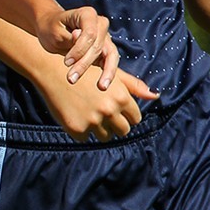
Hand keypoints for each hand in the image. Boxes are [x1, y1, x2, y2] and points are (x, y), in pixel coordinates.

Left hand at [37, 6, 119, 86]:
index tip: (66, 62)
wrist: (51, 29)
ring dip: (106, 72)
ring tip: (102, 87)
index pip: (90, 34)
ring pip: (111, 55)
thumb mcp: (54, 32)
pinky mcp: (105, 50)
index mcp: (87, 14)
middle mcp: (100, 24)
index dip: (80, 50)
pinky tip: (104, 85)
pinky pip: (111, 61)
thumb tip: (79, 35)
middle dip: (85, 64)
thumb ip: (68, 36)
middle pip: (98, 46)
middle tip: (70, 79)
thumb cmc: (51, 28)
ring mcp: (104, 37)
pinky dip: (109, 73)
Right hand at [37, 63, 158, 142]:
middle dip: (115, 125)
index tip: (116, 111)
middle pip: (123, 131)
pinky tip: (74, 114)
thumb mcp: (110, 75)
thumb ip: (134, 86)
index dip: (126, 116)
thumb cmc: (85, 72)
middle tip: (101, 113)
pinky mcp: (77, 129)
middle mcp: (109, 110)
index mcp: (121, 97)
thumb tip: (156, 96)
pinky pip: (86, 138)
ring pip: (105, 136)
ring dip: (99, 128)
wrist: (52, 71)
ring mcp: (93, 121)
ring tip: (87, 112)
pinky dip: (81, 130)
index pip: (135, 119)